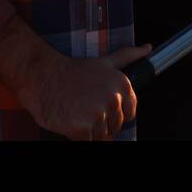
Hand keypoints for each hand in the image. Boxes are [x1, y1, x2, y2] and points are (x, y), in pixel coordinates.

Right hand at [17, 43, 151, 140]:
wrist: (43, 77)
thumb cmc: (72, 71)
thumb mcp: (105, 61)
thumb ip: (129, 56)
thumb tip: (148, 48)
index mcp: (122, 85)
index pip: (129, 113)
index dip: (115, 114)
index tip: (102, 109)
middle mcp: (113, 100)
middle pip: (115, 126)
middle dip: (101, 122)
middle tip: (85, 109)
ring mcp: (97, 115)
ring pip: (101, 136)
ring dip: (90, 130)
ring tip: (77, 113)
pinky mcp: (82, 129)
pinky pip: (87, 142)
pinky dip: (79, 136)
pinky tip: (71, 120)